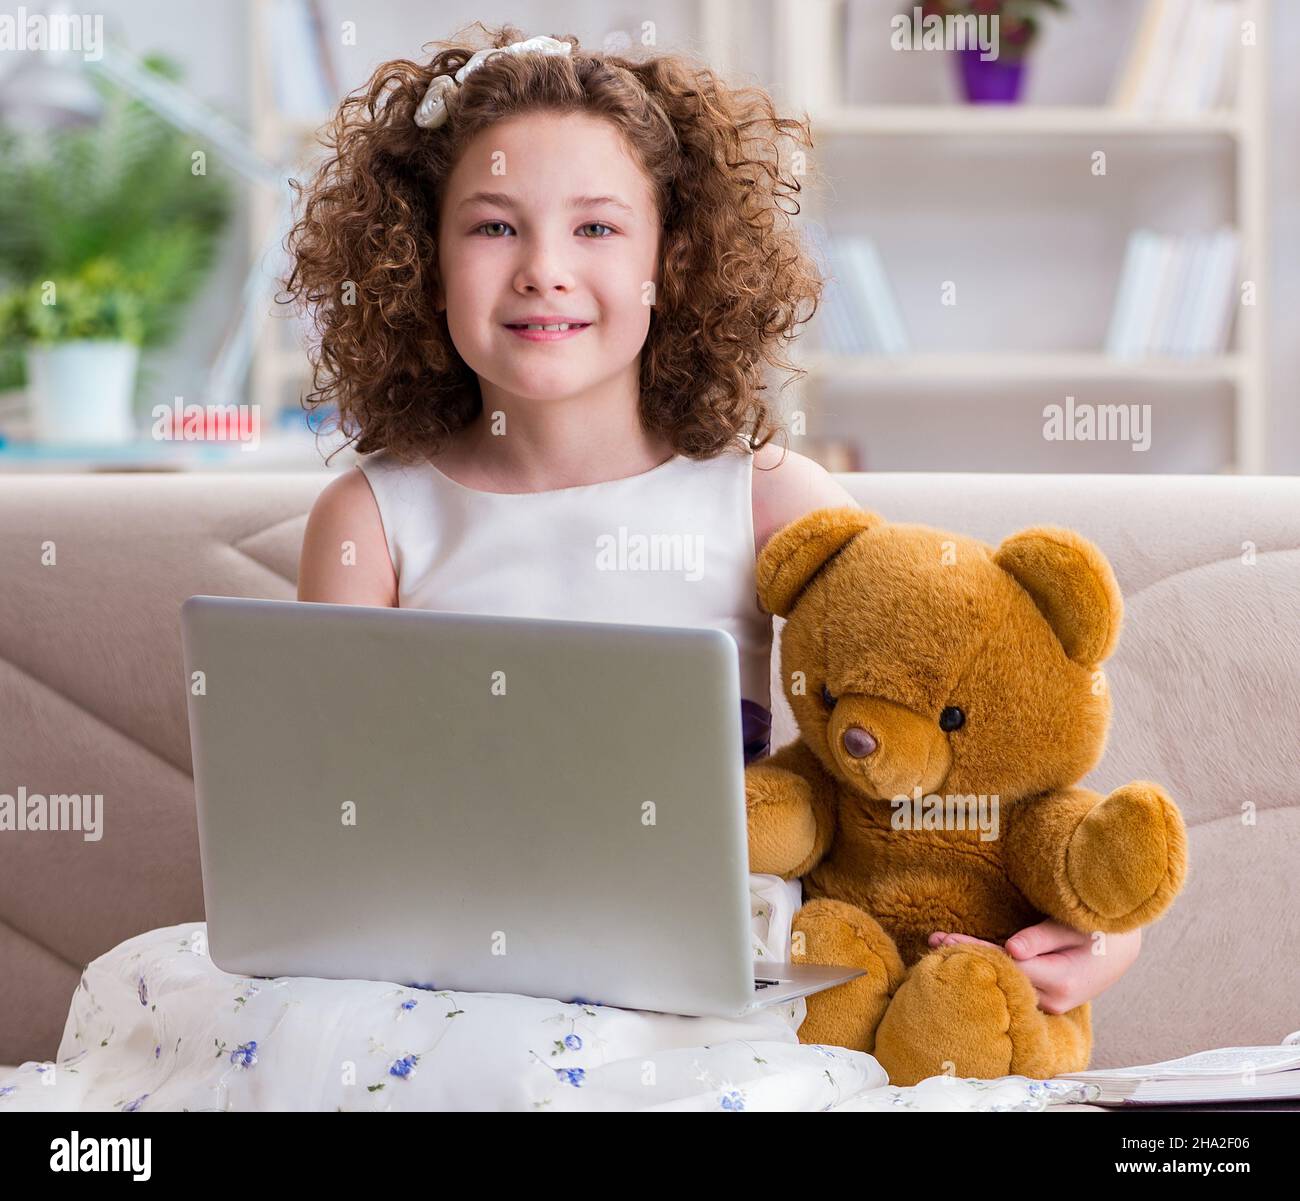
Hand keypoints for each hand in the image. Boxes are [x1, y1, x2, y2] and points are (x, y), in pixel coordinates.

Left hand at [926, 920, 1141, 1014]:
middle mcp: (1052, 999)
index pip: (1007, 966)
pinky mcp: (1043, 999)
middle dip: (966, 957)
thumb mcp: (1075, 927)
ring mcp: (1047, 1003)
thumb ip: (1043, 938)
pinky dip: (988, 969)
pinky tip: (965, 958)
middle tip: (932, 940)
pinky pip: (1012, 983)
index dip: (976, 952)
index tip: (946, 939)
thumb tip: (1011, 948)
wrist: (1122, 950)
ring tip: (938, 946)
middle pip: (1000, 977)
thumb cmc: (1100, 931)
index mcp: (1061, 982)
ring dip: (973, 964)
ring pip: (1003, 983)